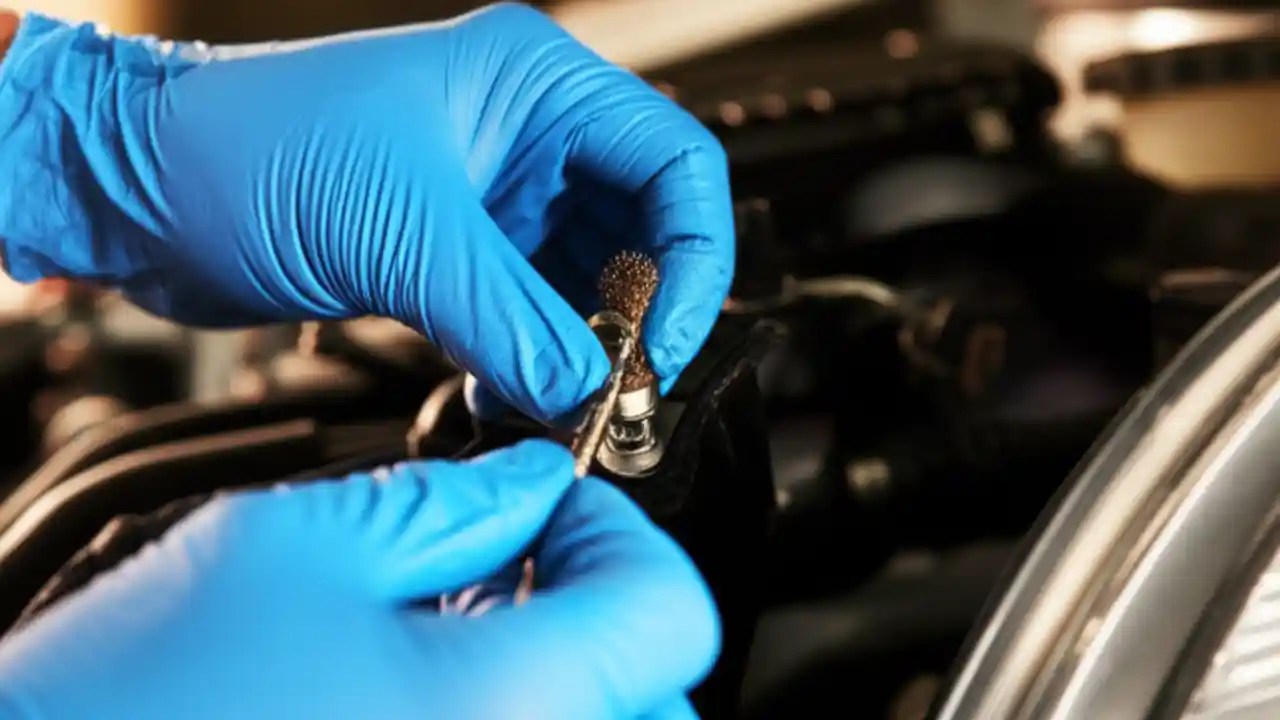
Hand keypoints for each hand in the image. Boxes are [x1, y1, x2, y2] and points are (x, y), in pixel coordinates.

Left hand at [0, 4, 734, 422]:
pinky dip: (536, 359)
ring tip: (571, 402)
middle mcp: (528, 134)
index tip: (669, 342)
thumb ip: (512, 322)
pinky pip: (532, 312)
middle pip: (646, 229)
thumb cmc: (244, 147)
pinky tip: (516, 394)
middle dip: (643, 314)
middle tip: (628, 387)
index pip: (677, 165)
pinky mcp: (459, 251)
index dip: (695, 260)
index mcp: (537, 82)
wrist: (142, 190)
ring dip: (587, 347)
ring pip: (590, 280)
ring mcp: (496, 195)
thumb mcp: (403, 235)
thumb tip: (586, 388)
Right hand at [0, 440, 719, 718]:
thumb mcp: (291, 547)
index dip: (619, 533)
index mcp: (507, 709)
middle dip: (592, 599)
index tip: (554, 507)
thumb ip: (445, 502)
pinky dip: (512, 711)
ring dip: (557, 662)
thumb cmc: (128, 704)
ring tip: (451, 615)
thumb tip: (531, 482)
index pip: (669, 607)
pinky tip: (422, 677)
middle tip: (505, 554)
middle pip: (652, 684)